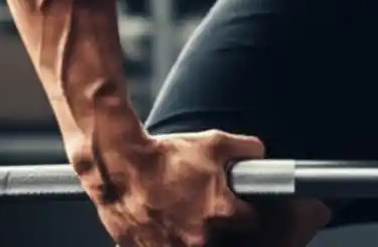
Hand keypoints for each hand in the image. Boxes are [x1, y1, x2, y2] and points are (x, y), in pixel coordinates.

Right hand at [80, 129, 329, 245]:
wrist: (118, 165)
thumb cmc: (163, 156)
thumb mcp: (213, 142)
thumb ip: (245, 149)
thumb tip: (259, 153)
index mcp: (218, 211)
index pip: (250, 221)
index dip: (245, 212)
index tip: (239, 206)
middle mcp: (197, 236)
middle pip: (220, 240)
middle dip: (216, 227)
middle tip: (204, 210)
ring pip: (192, 246)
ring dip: (189, 236)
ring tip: (180, 216)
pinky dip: (164, 239)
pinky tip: (162, 223)